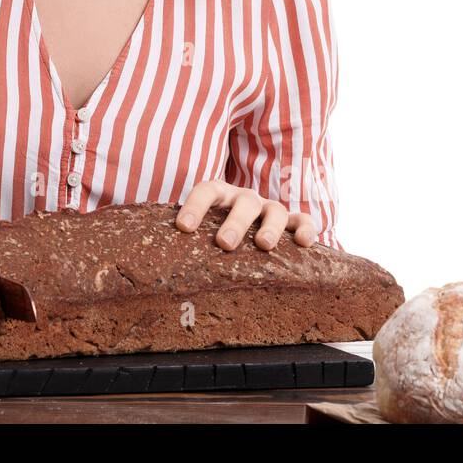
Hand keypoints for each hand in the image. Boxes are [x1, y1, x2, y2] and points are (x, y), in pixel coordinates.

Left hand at [175, 179, 317, 251]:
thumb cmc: (215, 232)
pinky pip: (304, 221)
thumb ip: (183, 241)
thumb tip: (156, 270)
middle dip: (234, 222)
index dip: (194, 206)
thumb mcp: (200, 230)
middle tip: (225, 243)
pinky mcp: (293, 222)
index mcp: (220, 195)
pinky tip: (303, 242)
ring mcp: (270, 209)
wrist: (249, 223)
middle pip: (243, 203)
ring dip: (270, 227)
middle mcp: (246, 199)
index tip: (183, 227)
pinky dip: (306, 229)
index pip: (206, 191)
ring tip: (263, 245)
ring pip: (275, 211)